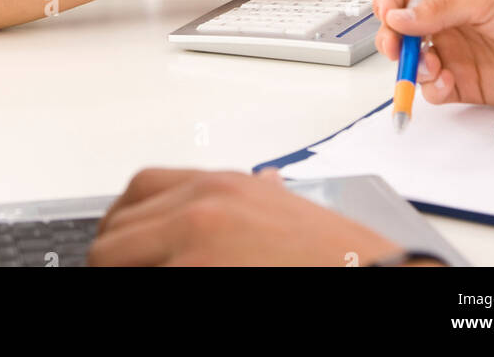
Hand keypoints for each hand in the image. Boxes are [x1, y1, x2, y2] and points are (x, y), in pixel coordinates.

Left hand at [87, 168, 398, 266]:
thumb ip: (250, 201)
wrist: (380, 279)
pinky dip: (144, 290)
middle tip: (127, 280)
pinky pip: (144, 285)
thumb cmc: (342, 260)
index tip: (121, 252)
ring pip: (112, 264)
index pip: (137, 193)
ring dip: (120, 278)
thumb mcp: (284, 212)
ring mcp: (193, 251)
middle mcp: (200, 210)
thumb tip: (235, 199)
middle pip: (114, 236)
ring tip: (138, 290)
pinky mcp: (192, 283)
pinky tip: (159, 304)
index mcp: (220, 189)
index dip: (122, 228)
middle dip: (114, 264)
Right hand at [373, 0, 493, 106]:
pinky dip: (432, 88)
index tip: (388, 17)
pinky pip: (434, 90)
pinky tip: (447, 80)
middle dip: (391, 41)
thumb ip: (437, 10)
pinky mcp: (464, 84)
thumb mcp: (482, 0)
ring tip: (432, 65)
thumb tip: (398, 17)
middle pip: (400, 33)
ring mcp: (454, 55)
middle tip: (396, 48)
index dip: (388, 5)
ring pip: (414, 63)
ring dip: (413, 66)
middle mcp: (446, 24)